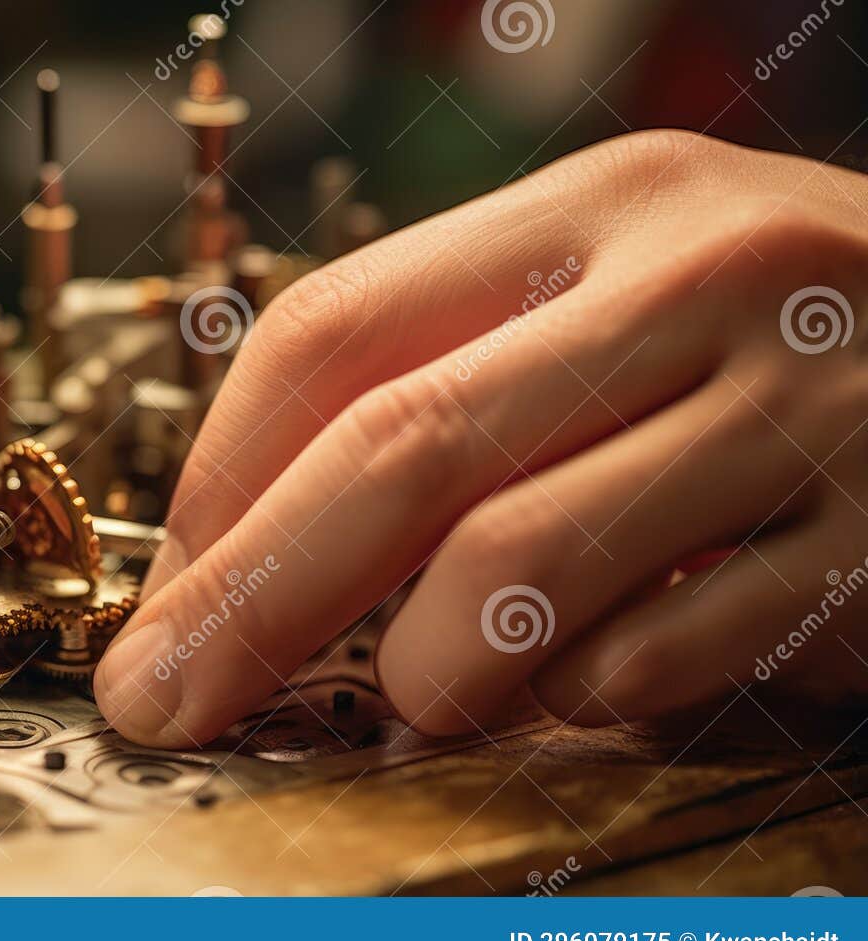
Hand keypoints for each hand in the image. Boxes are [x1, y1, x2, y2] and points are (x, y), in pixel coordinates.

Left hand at [95, 130, 867, 746]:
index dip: (220, 483)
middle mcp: (701, 286)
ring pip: (515, 572)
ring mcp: (804, 416)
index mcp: (599, 211)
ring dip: (426, 670)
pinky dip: (577, 701)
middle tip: (164, 699)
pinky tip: (584, 683)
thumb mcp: (616, 298)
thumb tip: (253, 547)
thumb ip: (456, 383)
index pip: (337, 332)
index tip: (169, 593)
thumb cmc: (776, 344)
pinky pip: (657, 662)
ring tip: (431, 689)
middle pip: (398, 451)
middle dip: (249, 603)